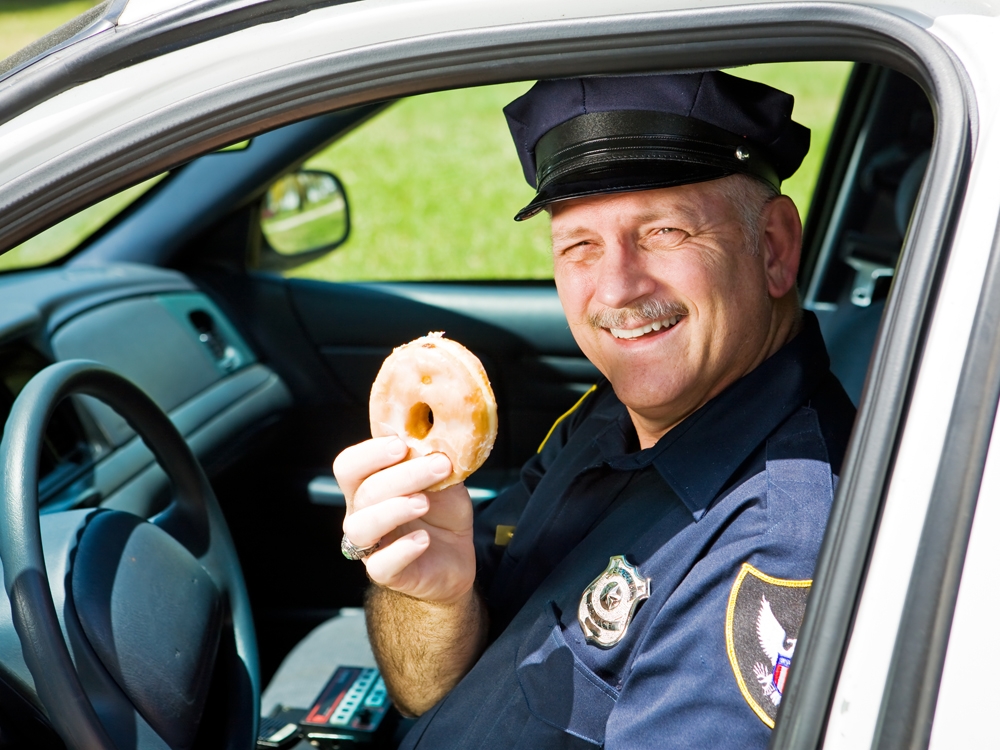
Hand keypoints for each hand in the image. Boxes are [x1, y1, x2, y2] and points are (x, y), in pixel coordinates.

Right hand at [333, 437, 476, 604]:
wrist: (456, 559)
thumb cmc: (442, 515)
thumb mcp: (444, 482)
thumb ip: (436, 462)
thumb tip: (441, 438)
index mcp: (369, 486)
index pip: (349, 466)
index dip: (370, 453)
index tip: (402, 444)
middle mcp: (362, 514)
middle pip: (364, 492)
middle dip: (402, 475)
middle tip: (438, 466)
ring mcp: (372, 545)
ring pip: (362, 527)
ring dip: (394, 509)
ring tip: (424, 503)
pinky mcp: (387, 572)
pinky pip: (381, 565)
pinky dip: (402, 549)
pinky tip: (423, 539)